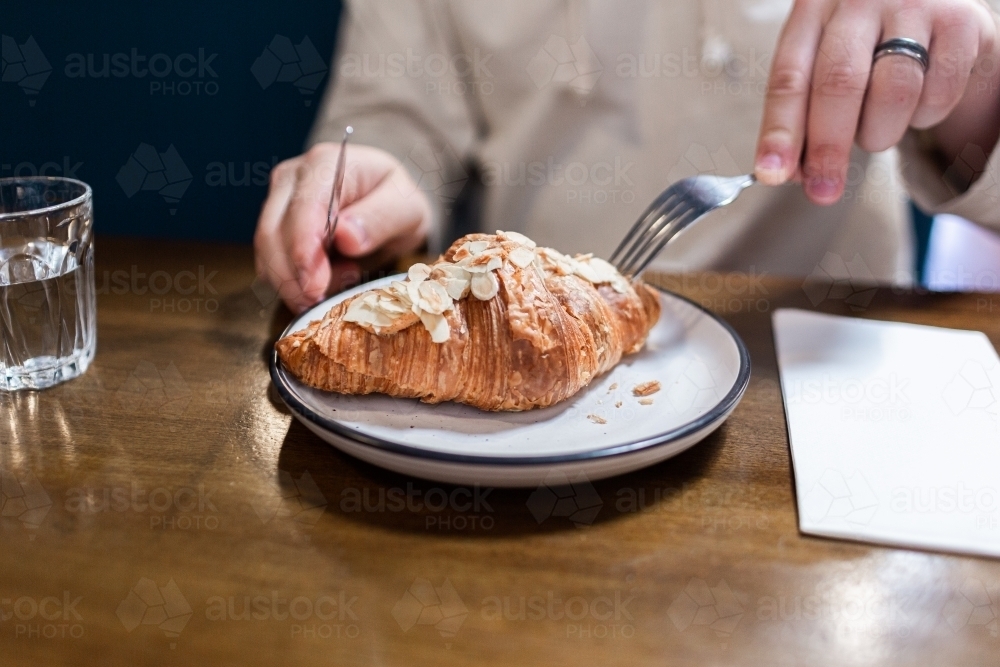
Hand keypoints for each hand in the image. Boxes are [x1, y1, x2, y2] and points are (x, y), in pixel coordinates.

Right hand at [254, 143, 430, 313]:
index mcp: (326, 164)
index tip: (315, 287)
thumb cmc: (397, 200)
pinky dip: (290, 282)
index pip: (303, 209)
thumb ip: (380, 219)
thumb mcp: (407, 208)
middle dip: (292, 277)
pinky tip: (323, 282)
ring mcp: (278, 199)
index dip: (304, 252)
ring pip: (265, 252)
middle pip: (272, 233)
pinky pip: (268, 262)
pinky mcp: (273, 225)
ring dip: (292, 283)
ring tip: (337, 284)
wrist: (387, 200)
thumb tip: (345, 237)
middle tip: (320, 304)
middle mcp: (293, 177)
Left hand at [754, 0, 999, 203]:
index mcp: (812, 10)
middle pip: (839, 83)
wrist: (935, 8)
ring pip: (893, 93)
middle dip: (828, 147)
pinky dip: (925, 115)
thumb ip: (803, 116)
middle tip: (823, 191)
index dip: (780, 131)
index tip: (771, 173)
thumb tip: (787, 173)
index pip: (788, 77)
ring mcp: (913, 5)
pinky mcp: (960, 22)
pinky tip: (918, 103)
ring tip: (876, 131)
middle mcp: (859, 0)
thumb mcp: (823, 67)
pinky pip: (939, 92)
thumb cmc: (866, 46)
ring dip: (880, 133)